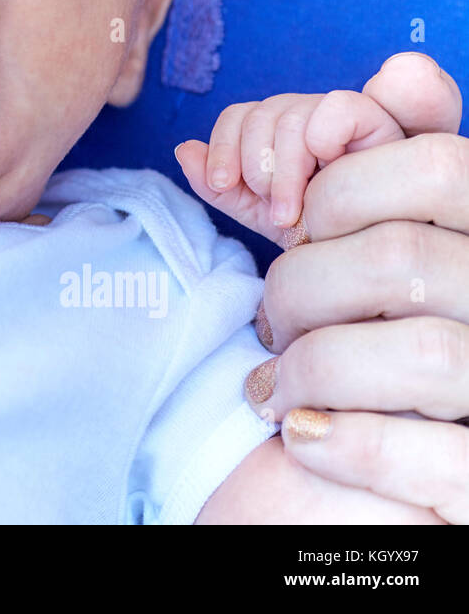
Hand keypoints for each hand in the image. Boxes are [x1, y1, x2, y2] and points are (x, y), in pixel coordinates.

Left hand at [174, 87, 404, 242]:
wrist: (363, 253)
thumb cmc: (316, 230)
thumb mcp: (258, 212)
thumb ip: (218, 185)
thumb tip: (183, 149)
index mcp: (277, 129)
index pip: (237, 114)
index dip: (222, 148)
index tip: (224, 185)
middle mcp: (307, 113)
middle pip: (259, 114)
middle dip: (255, 168)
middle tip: (273, 209)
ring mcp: (341, 114)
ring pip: (290, 116)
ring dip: (285, 172)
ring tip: (294, 210)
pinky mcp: (376, 119)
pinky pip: (336, 106)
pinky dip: (322, 139)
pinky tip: (327, 175)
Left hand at [202, 54, 468, 521]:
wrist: (387, 477)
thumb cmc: (362, 330)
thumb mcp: (343, 248)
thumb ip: (291, 193)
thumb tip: (189, 151)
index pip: (439, 164)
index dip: (340, 187)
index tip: (291, 220)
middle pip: (403, 257)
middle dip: (302, 283)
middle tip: (273, 317)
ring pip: (417, 353)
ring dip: (313, 366)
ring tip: (276, 385)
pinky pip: (430, 455)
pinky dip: (346, 446)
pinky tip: (305, 438)